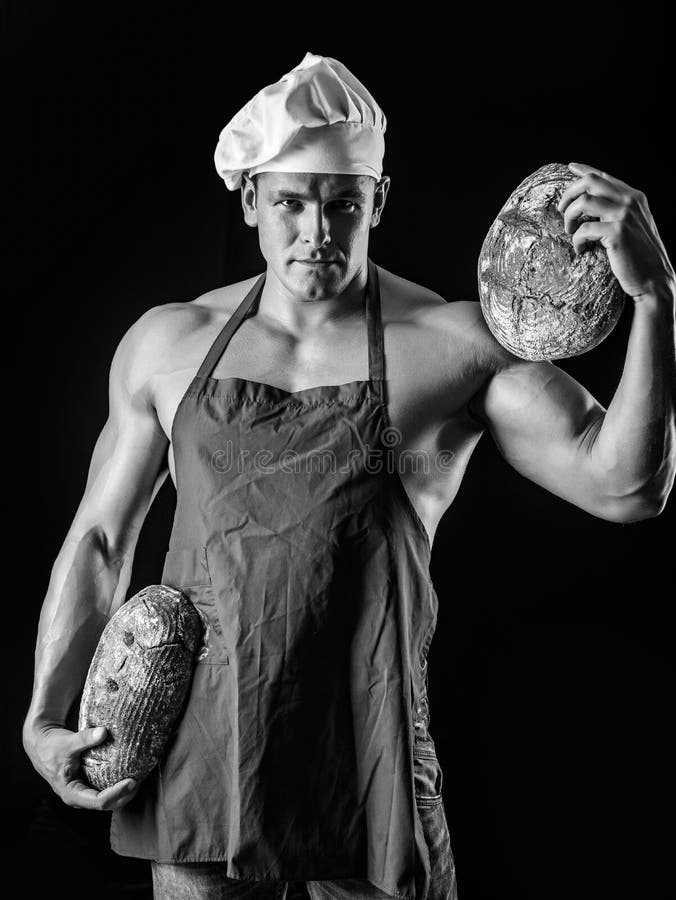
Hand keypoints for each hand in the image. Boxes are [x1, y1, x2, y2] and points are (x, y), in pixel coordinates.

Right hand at [23, 721, 139, 810]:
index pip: (99, 802)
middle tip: (140, 780)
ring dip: (124, 793)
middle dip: (125, 795)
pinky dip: (119, 785)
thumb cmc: (52, 746)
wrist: (42, 744)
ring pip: (109, 800)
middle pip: (107, 805)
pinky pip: (107, 789)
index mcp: (72, 794)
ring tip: (140, 778)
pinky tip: (130, 773)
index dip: (117, 793)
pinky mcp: (89, 784)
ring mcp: (85, 791)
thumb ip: (84, 739)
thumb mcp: (67, 743)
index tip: (132, 780)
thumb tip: (104, 732)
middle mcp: (79, 796)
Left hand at [557, 161, 674, 300]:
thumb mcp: (632, 226)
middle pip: (590, 182)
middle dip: (569, 193)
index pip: (604, 176)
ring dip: (570, 216)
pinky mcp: (617, 234)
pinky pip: (584, 229)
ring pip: (584, 201)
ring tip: (570, 231)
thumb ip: (617, 211)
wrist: (653, 278)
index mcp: (634, 197)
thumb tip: (591, 202)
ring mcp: (624, 216)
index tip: (570, 167)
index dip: (584, 170)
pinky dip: (577, 240)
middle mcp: (630, 201)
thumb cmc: (638, 256)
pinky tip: (580, 250)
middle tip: (561, 210)